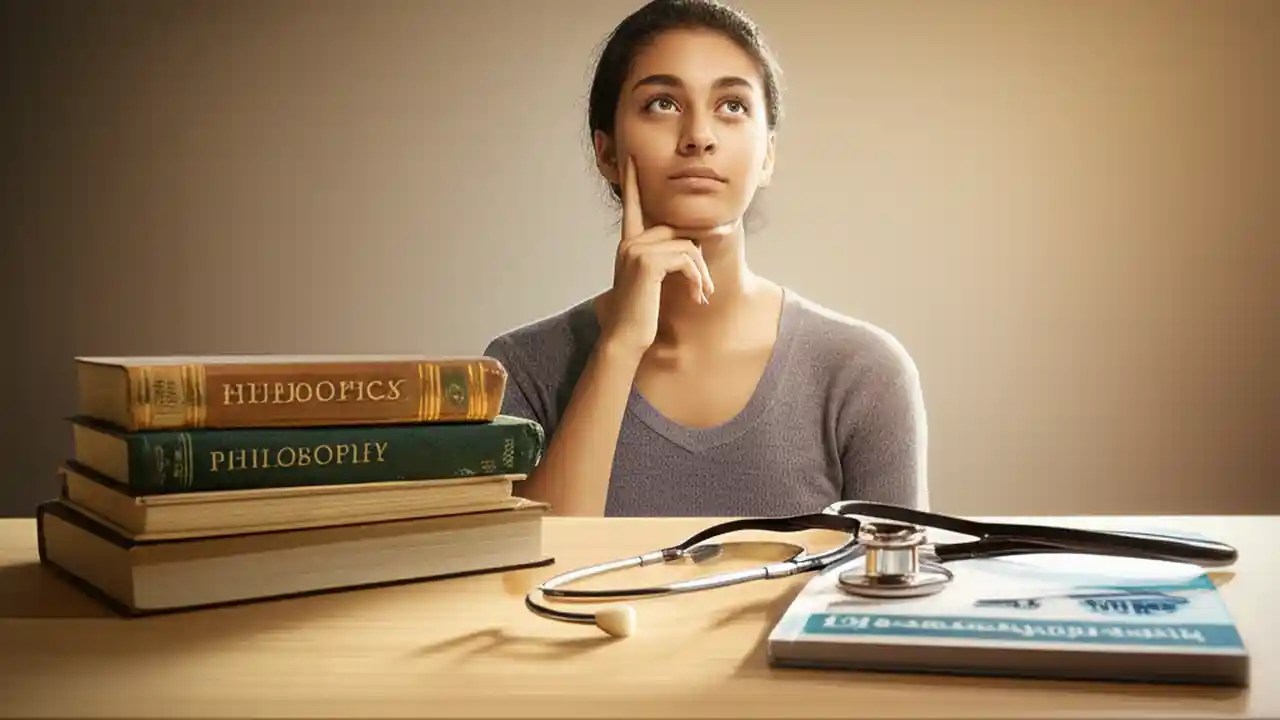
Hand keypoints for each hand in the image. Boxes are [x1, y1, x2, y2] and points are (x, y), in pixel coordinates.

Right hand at [600, 155, 714, 354]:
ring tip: (701, 295)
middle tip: (705, 288)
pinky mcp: (647, 262)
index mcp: (629, 243)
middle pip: (679, 230)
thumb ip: (665, 258)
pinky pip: (687, 258)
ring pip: (688, 245)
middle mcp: (630, 242)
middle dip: (699, 257)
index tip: (631, 157)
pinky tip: (696, 297)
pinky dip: (698, 278)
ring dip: (701, 273)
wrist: (626, 338)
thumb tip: (693, 244)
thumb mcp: (653, 280)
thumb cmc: (641, 314)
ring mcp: (636, 250)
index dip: (631, 181)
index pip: (631, 204)